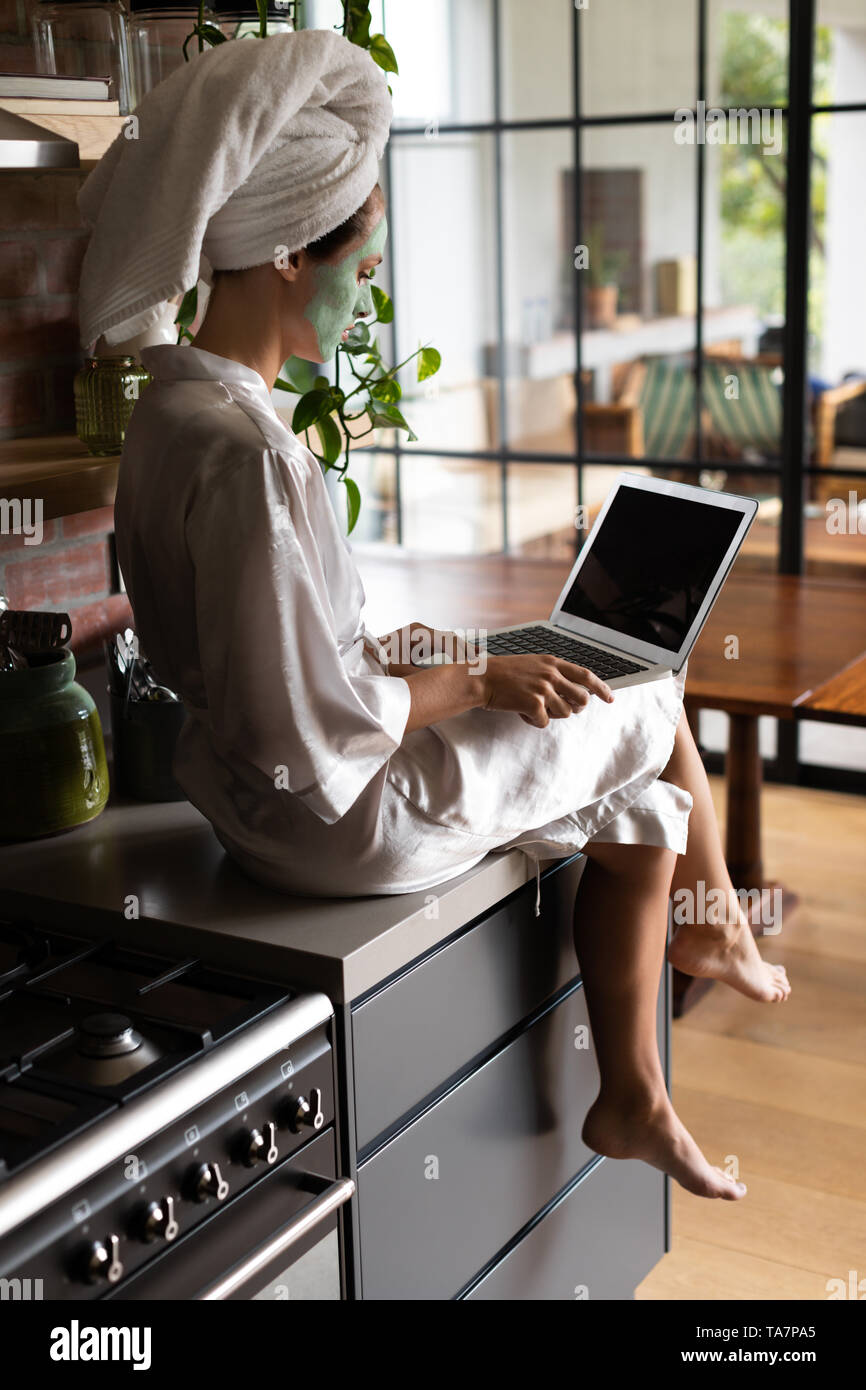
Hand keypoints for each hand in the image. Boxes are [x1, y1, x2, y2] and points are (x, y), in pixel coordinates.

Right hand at [481, 653, 613, 728]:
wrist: (481, 679)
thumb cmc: (504, 674)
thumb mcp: (533, 665)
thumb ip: (553, 674)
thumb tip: (574, 693)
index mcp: (553, 663)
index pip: (586, 676)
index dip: (601, 688)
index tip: (610, 698)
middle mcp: (551, 674)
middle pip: (582, 699)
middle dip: (576, 708)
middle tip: (563, 709)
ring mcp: (543, 689)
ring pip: (565, 713)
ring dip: (551, 715)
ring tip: (533, 707)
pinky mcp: (534, 704)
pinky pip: (544, 722)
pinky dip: (533, 721)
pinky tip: (521, 712)